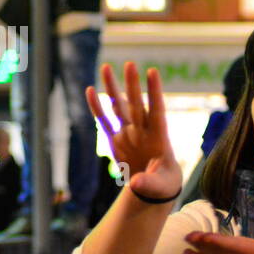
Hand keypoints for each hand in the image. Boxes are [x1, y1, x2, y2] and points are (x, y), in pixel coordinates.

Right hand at [86, 61, 182, 201]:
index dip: (154, 92)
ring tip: (106, 67)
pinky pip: (104, 121)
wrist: (153, 189)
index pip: (157, 110)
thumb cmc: (163, 184)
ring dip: (113, 88)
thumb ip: (150, 183)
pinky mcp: (116, 140)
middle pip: (136, 104)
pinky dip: (97, 107)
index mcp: (159, 137)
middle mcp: (142, 130)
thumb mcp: (161, 187)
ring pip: (119, 106)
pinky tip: (89, 90)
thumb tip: (136, 184)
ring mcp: (128, 133)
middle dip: (132, 85)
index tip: (153, 72)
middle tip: (130, 64)